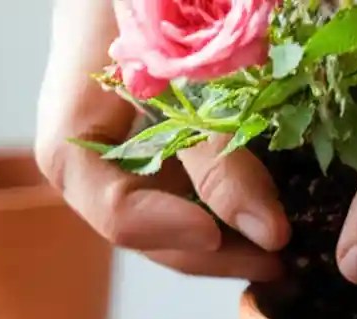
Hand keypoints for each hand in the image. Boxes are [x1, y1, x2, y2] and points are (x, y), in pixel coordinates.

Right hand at [34, 0, 288, 279]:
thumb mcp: (231, 7)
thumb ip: (232, 72)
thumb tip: (267, 175)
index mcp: (96, 47)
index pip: (72, 159)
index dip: (131, 213)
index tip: (211, 229)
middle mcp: (113, 87)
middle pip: (126, 197)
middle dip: (199, 244)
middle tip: (275, 254)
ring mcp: (151, 105)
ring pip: (164, 201)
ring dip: (222, 243)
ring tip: (284, 255)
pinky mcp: (200, 113)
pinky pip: (204, 180)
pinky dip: (240, 212)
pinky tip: (284, 226)